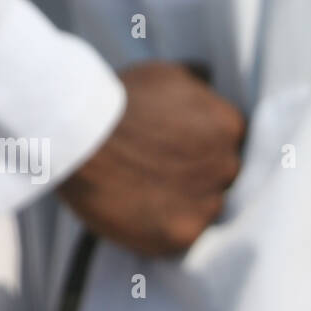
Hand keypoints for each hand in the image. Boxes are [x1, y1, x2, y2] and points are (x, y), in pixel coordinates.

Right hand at [58, 60, 245, 255]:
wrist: (78, 136)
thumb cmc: (117, 101)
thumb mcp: (166, 75)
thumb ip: (197, 85)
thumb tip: (209, 80)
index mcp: (229, 126)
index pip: (231, 143)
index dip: (205, 147)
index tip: (181, 150)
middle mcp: (227, 165)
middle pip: (224, 177)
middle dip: (200, 174)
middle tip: (163, 172)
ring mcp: (207, 202)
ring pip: (209, 209)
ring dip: (187, 204)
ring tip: (151, 193)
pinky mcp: (184, 233)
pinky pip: (186, 236)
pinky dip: (168, 228)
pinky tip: (145, 213)